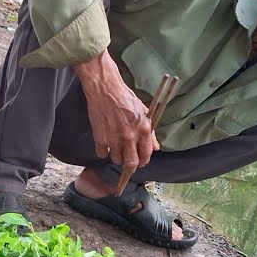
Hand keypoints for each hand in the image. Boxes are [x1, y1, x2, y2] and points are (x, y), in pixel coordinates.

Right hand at [72, 52, 156, 182]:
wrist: (105, 89)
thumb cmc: (124, 97)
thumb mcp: (143, 111)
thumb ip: (150, 132)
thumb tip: (156, 147)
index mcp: (143, 129)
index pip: (146, 154)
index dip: (144, 161)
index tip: (141, 162)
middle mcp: (129, 136)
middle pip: (131, 163)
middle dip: (131, 167)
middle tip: (129, 164)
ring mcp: (114, 138)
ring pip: (116, 160)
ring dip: (117, 158)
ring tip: (116, 150)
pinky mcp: (100, 138)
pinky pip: (102, 154)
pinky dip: (103, 152)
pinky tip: (105, 144)